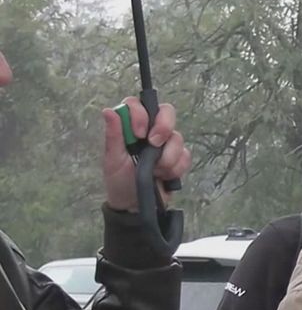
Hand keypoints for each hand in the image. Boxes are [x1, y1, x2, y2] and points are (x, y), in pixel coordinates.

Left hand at [101, 97, 190, 212]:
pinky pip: (185, 155)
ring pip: (177, 137)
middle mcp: (150, 130)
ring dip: (167, 156)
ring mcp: (166, 144)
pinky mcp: (178, 158)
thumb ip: (114, 135)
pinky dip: (176, 167)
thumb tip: (109, 112)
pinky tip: (165, 176)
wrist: (136, 205)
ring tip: (156, 170)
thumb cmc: (120, 181)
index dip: (141, 115)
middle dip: (163, 127)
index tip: (138, 134)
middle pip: (166, 112)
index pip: (139, 104)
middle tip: (154, 144)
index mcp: (130, 126)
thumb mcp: (112, 159)